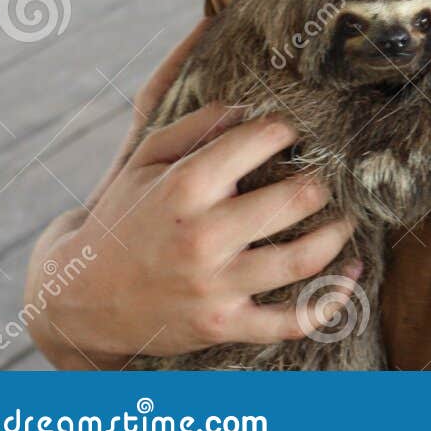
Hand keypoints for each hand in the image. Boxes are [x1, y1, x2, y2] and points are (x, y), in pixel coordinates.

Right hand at [25, 104, 359, 368]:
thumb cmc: (124, 217)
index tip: (302, 129)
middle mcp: (203, 236)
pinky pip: (292, 320)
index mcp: (185, 188)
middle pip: (298, 198)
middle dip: (326, 180)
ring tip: (347, 216)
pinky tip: (351, 271)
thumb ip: (199, 125)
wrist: (78, 298)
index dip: (291, 127)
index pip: (263, 140)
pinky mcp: (224, 326)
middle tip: (335, 173)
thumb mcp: (146, 161)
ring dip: (339, 232)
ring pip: (305, 258)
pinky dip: (332, 300)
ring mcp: (215, 286)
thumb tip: (252, 104)